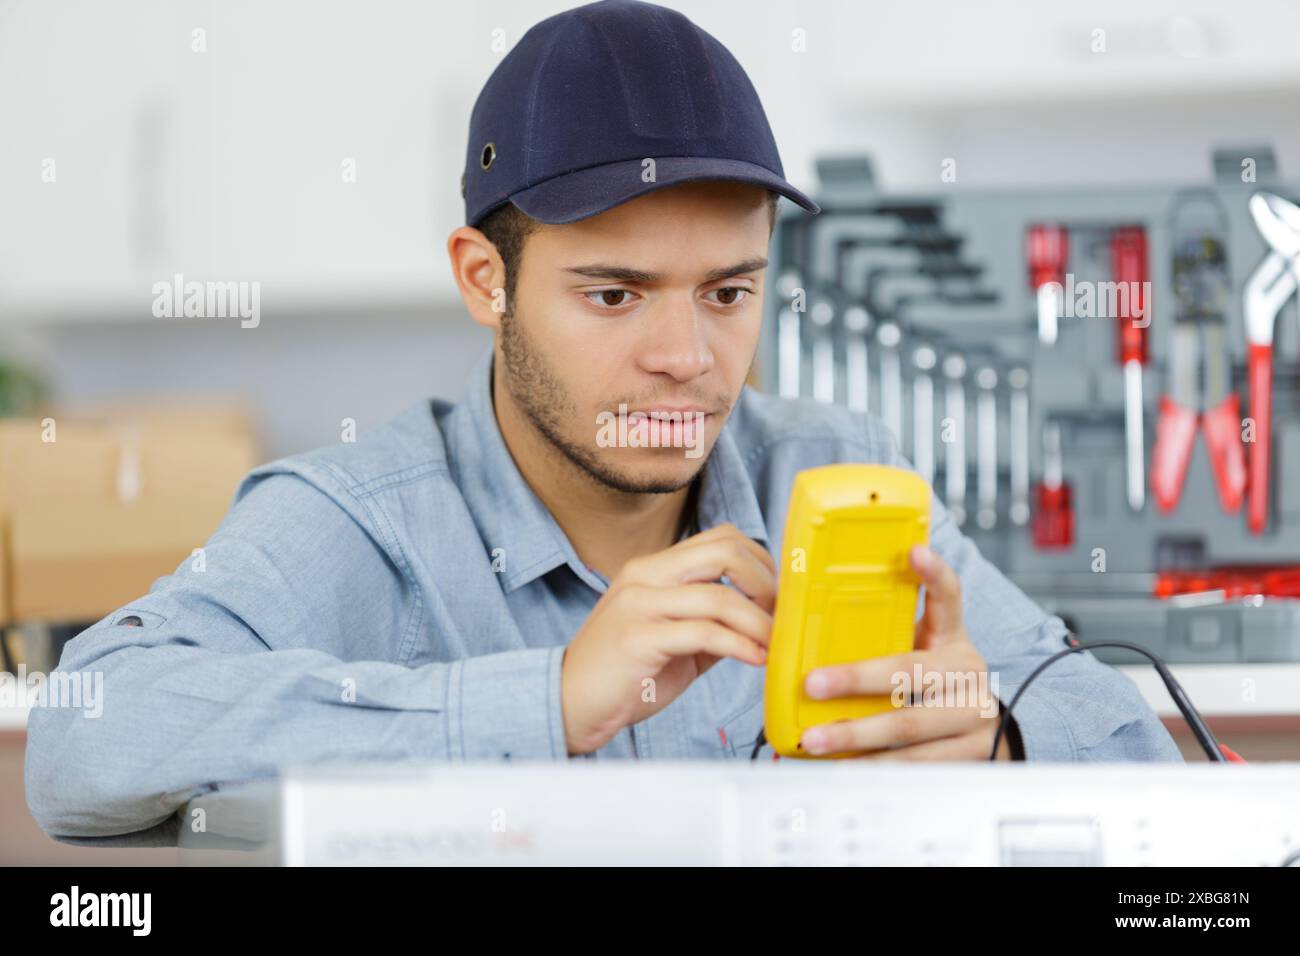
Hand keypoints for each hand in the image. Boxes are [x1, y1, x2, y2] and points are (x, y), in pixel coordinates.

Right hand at [561, 523, 775, 754]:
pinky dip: (739, 645)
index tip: (780, 595)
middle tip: (781, 614)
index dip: (760, 562)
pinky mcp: (637, 638)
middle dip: (765, 582)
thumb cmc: (623, 674)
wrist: (568, 702)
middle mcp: (645, 576)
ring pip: (719, 595)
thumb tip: (765, 621)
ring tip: (773, 643)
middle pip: (724, 551)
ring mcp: (638, 604)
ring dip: (759, 622)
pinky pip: (703, 632)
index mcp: (654, 569)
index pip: (720, 538)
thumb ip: (713, 624)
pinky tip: (754, 659)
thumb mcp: (675, 640)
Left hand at [797, 544, 1011, 760]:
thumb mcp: (920, 650)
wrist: (985, 728)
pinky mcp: (974, 752)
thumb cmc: (935, 683)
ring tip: (816, 739)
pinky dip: (877, 766)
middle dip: (855, 679)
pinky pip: (918, 762)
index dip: (933, 573)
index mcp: (952, 638)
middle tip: (813, 684)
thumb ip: (883, 636)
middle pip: (909, 671)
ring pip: (909, 726)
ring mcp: (974, 713)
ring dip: (856, 736)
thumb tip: (810, 624)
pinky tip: (848, 767)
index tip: (914, 550)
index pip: (949, 596)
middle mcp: (967, 671)